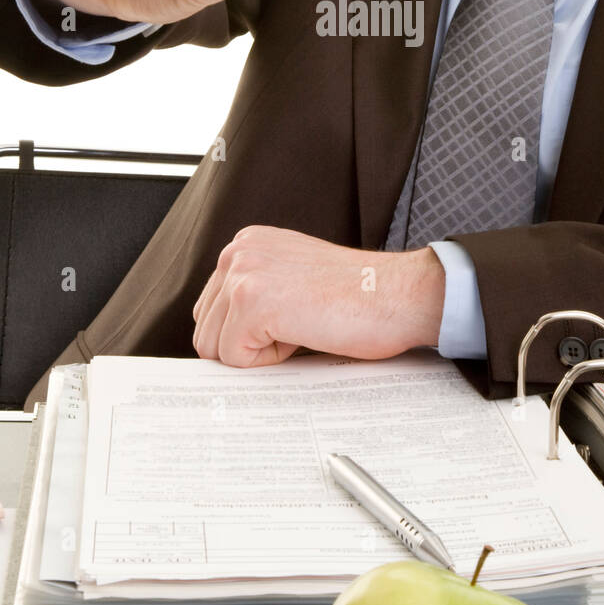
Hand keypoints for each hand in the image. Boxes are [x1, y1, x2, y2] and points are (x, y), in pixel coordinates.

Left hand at [191, 226, 445, 366]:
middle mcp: (238, 251)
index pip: (211, 311)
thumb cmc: (357, 296)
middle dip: (249, 344)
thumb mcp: (293, 279)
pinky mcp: (252, 302)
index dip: (249, 333)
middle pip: (206, 331)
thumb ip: (256, 292)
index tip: (290, 321)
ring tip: (303, 326)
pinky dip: (270, 360)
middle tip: (300, 324)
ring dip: (260, 352)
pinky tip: (304, 333)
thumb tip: (220, 341)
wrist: (397, 294)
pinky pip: (235, 359)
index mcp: (247, 244)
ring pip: (216, 348)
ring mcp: (243, 275)